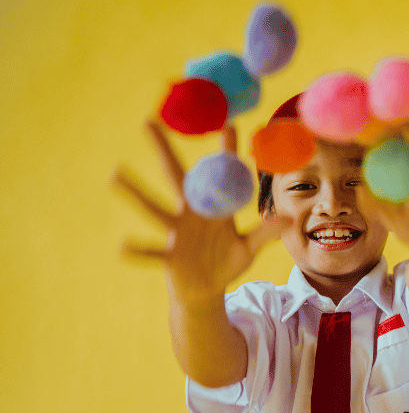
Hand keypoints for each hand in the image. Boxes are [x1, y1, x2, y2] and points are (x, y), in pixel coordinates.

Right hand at [114, 120, 278, 295]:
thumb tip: (290, 218)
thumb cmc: (225, 264)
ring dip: (136, 193)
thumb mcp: (248, 248)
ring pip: (155, 209)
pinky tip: (123, 246)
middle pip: (176, 176)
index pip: (221, 173)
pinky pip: (153, 252)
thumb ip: (265, 232)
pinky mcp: (170, 256)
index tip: (229, 123)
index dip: (225, 150)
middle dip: (163, 149)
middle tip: (148, 121)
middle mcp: (192, 214)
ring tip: (115, 173)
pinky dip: (139, 250)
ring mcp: (178, 233)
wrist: (206, 291)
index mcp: (214, 208)